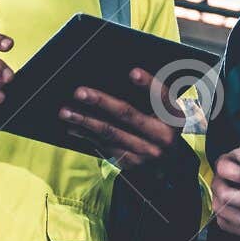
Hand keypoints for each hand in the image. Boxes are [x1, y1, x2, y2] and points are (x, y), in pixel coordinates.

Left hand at [58, 67, 195, 169]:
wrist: (171, 168)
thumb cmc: (163, 128)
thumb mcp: (167, 114)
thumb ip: (151, 97)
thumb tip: (117, 77)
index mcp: (173, 116)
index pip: (161, 96)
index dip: (148, 84)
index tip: (132, 72)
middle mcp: (162, 135)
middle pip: (127, 114)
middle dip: (101, 101)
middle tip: (80, 92)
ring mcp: (145, 152)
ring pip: (110, 132)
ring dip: (85, 121)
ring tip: (66, 111)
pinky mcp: (130, 163)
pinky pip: (104, 146)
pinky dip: (87, 135)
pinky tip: (73, 127)